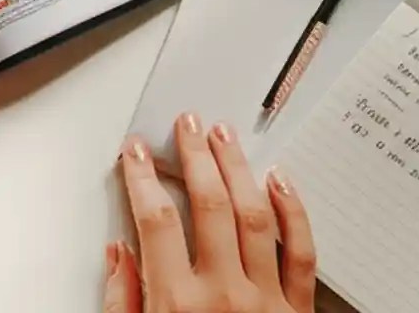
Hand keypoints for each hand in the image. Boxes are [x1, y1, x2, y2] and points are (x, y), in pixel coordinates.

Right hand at [106, 115, 316, 312]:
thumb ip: (124, 301)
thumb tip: (119, 256)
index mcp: (177, 306)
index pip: (156, 221)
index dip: (143, 178)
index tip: (136, 153)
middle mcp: (224, 296)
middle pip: (210, 205)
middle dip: (196, 156)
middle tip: (189, 125)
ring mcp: (265, 302)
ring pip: (254, 216)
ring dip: (238, 169)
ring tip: (225, 137)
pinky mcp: (296, 312)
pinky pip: (299, 252)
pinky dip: (293, 212)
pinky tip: (279, 182)